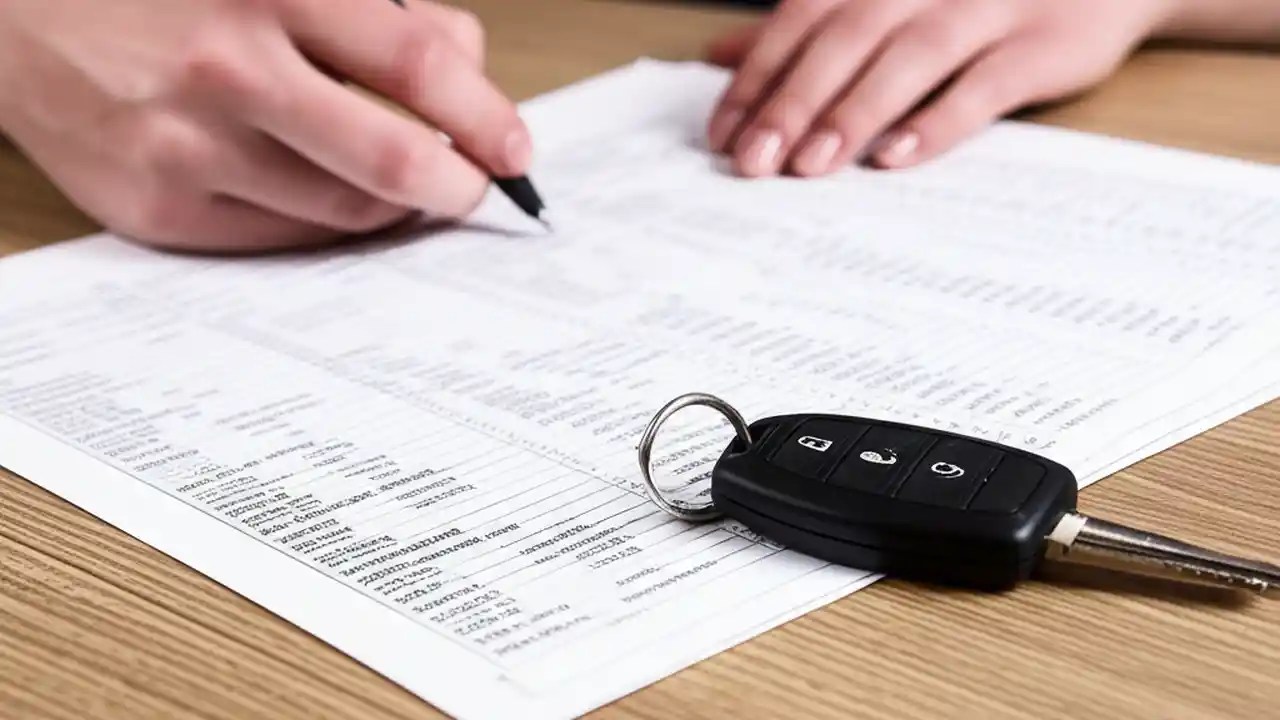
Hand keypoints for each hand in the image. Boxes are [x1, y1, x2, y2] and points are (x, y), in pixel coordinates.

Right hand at [0, 0, 527, 252]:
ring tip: (410, 192)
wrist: (11, 12)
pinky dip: (328, 225)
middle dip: (457, 186)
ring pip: (343, 210)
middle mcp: (227, 70)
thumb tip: (465, 60)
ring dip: (396, 209)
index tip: (514, 146)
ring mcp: (186, 148)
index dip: (485, 114)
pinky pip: (282, 238)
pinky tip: (340, 203)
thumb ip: (377, 6)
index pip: (417, 63)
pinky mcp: (156, 209)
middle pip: (390, 156)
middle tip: (476, 191)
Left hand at [705, 0, 1174, 176]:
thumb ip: (808, 24)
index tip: (722, 132)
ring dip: (854, 112)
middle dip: (793, 100)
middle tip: (753, 161)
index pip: (804, 17)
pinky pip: (986, 84)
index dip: (759, 73)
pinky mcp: (1044, 45)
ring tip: (809, 166)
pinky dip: (939, 120)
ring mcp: (991, 6)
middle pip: (847, 37)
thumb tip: (722, 52)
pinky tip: (896, 158)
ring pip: (911, 57)